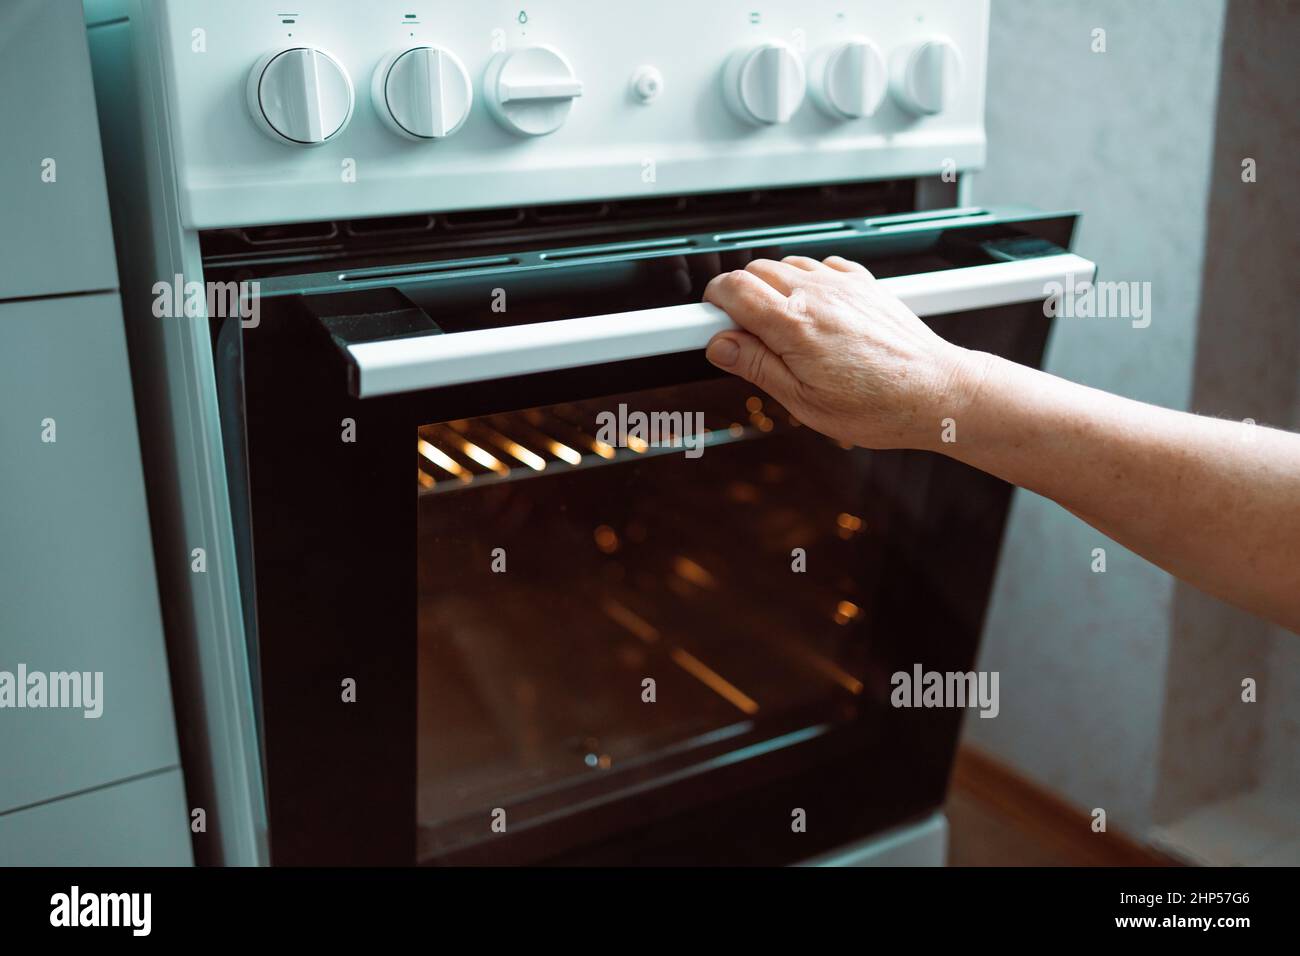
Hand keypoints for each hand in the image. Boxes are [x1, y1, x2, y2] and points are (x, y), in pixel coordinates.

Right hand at [703, 255, 988, 449]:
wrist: (936, 392)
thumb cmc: (879, 406)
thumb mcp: (803, 402)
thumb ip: (756, 366)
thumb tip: (720, 346)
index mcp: (795, 325)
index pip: (731, 289)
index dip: (707, 303)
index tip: (702, 321)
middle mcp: (818, 294)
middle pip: (753, 271)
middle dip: (737, 297)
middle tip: (742, 335)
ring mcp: (842, 284)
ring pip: (785, 264)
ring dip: (771, 288)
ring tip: (780, 328)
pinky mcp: (864, 283)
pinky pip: (820, 264)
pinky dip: (806, 280)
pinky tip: (812, 311)